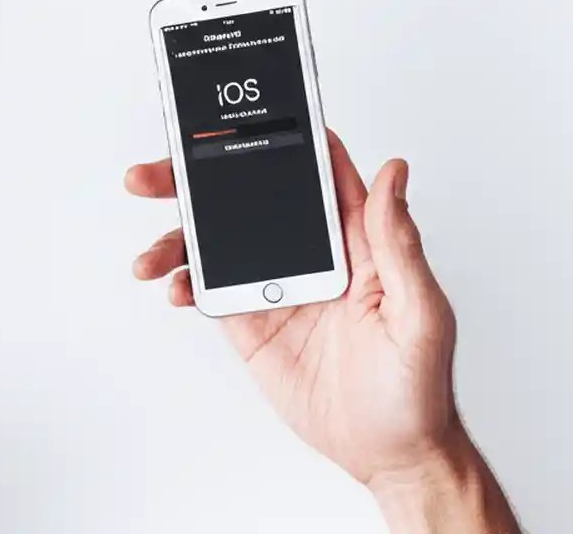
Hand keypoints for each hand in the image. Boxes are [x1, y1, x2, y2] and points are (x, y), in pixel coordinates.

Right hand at [127, 132, 459, 483]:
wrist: (389, 458)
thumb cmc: (418, 389)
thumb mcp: (420, 312)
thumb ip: (397, 243)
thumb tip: (395, 173)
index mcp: (357, 240)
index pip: (316, 171)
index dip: (280, 135)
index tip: (236, 115)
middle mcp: (313, 253)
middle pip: (248, 196)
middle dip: (197, 180)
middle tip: (157, 174)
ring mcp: (279, 284)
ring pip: (218, 242)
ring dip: (178, 237)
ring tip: (152, 255)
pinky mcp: (254, 322)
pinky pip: (210, 290)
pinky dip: (186, 283)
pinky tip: (175, 286)